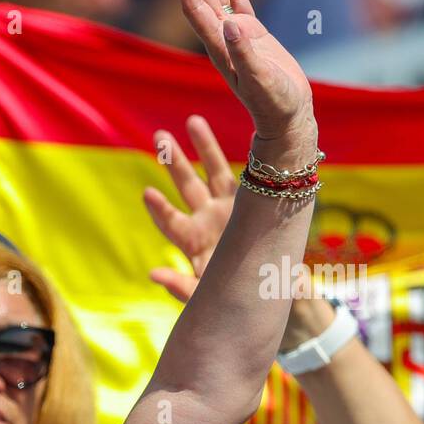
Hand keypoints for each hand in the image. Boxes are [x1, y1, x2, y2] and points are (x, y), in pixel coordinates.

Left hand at [144, 114, 237, 302]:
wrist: (276, 296)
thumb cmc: (239, 303)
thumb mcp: (211, 299)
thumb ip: (182, 289)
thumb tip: (153, 274)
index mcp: (195, 245)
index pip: (173, 223)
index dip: (160, 210)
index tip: (147, 192)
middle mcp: (208, 221)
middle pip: (187, 187)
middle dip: (174, 162)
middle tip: (159, 136)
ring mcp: (229, 209)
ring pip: (213, 172)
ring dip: (203, 147)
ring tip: (192, 120)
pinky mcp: (251, 204)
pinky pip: (243, 173)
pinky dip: (241, 156)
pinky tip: (238, 131)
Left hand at [171, 0, 313, 144]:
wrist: (287, 116)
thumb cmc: (275, 103)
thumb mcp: (261, 79)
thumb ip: (245, 53)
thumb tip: (231, 24)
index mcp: (219, 46)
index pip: (196, 9)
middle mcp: (222, 37)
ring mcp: (236, 34)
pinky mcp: (253, 34)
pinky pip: (239, 1)